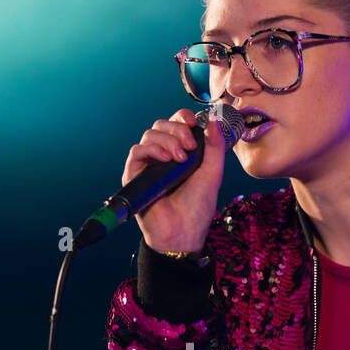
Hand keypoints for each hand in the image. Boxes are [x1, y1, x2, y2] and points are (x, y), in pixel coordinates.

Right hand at [122, 107, 227, 254]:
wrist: (184, 231)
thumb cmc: (198, 207)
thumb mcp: (213, 172)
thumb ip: (215, 145)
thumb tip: (214, 119)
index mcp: (180, 152)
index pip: (175, 124)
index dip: (182, 118)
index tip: (194, 122)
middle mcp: (162, 156)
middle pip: (161, 125)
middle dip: (177, 129)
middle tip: (190, 146)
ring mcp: (148, 165)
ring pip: (150, 135)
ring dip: (168, 140)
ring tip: (180, 158)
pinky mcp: (134, 175)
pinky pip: (137, 151)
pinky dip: (152, 149)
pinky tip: (165, 159)